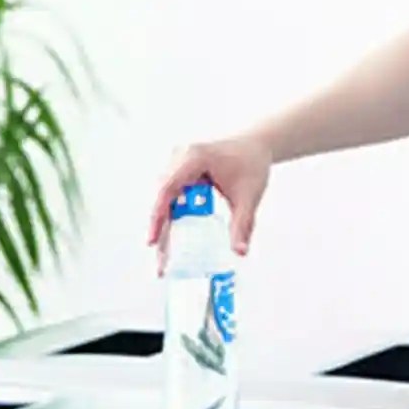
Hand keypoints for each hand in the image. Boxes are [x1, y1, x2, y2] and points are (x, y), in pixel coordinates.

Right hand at [148, 135, 272, 274]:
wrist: (256, 146)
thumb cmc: (252, 164)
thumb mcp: (248, 197)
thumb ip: (243, 225)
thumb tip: (240, 251)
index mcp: (194, 158)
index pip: (168, 190)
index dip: (158, 217)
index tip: (152, 241)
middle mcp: (180, 158)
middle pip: (162, 198)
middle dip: (159, 231)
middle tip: (160, 262)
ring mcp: (178, 164)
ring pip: (163, 200)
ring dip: (163, 227)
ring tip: (164, 258)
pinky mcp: (180, 172)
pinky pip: (171, 197)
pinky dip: (171, 218)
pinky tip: (171, 241)